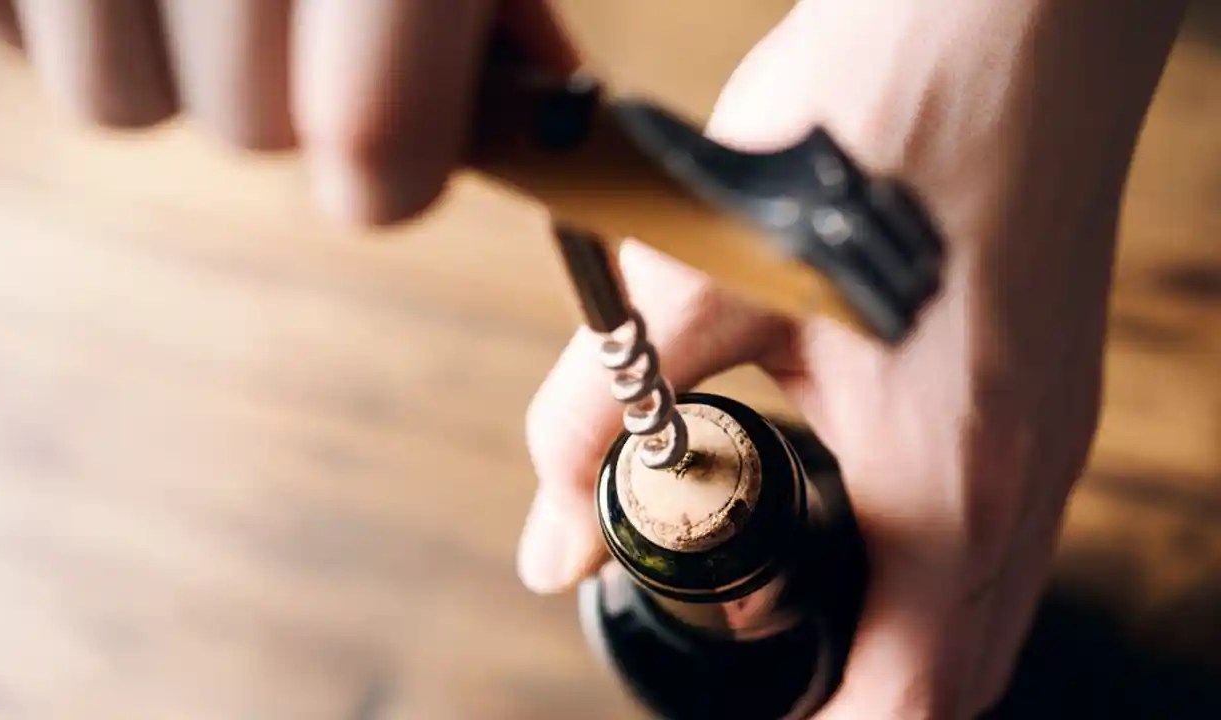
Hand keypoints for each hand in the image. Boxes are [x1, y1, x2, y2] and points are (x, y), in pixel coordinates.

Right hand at [0, 0, 574, 224]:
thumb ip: (498, 1)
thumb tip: (540, 102)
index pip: (372, 142)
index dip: (391, 170)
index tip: (392, 160)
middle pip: (251, 131)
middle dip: (292, 93)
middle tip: (304, 8)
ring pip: (121, 100)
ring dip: (178, 56)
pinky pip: (19, 36)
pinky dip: (74, 9)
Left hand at [517, 1, 1185, 715]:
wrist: (1009, 13)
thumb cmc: (874, 125)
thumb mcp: (696, 282)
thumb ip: (599, 424)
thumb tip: (550, 542)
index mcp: (949, 475)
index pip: (911, 696)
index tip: (752, 699)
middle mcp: (1024, 473)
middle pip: (958, 666)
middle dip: (854, 683)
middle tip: (755, 636)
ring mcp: (1050, 428)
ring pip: (983, 596)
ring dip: (889, 614)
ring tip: (789, 570)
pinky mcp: (1043, 378)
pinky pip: (995, 514)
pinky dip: (918, 540)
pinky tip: (844, 472)